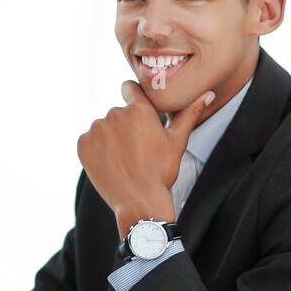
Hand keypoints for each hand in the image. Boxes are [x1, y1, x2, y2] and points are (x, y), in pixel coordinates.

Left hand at [77, 81, 214, 238]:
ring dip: (110, 138)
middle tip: (135, 149)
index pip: (130, 88)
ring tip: (123, 159)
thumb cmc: (161, 172)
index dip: (133, 97)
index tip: (136, 113)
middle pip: (118, 113)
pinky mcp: (83, 144)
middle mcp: (115, 113)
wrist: (138, 201)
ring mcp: (96, 128)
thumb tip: (207, 94)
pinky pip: (89, 141)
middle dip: (125, 126)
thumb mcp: (177, 142)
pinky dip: (96, 150)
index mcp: (139, 109)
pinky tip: (110, 163)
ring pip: (103, 127)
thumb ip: (189, 114)